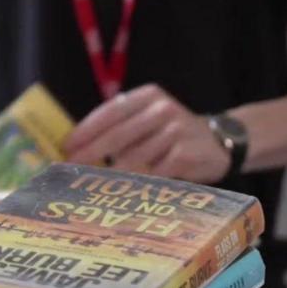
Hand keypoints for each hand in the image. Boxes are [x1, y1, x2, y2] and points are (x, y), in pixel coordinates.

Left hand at [63, 83, 231, 183]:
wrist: (219, 142)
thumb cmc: (172, 133)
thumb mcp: (149, 119)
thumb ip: (121, 127)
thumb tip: (78, 147)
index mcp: (148, 96)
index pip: (110, 111)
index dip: (86, 130)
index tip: (67, 146)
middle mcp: (162, 109)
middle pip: (118, 134)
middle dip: (91, 153)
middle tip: (72, 167)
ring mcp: (176, 131)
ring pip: (134, 157)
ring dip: (111, 173)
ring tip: (94, 183)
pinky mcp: (186, 154)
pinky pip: (154, 173)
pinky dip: (138, 182)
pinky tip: (125, 191)